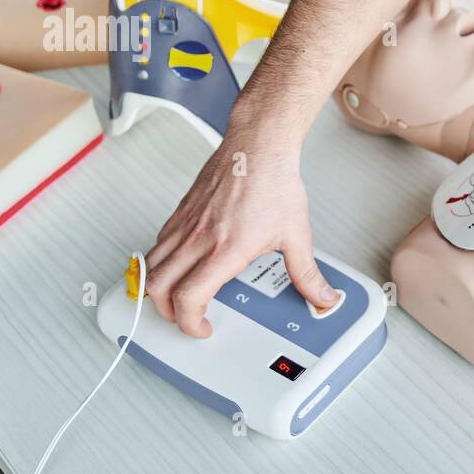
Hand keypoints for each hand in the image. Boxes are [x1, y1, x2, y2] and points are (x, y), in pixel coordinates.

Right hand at [144, 123, 338, 337]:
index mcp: (226, 249)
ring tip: (175, 298)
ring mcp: (185, 225)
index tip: (203, 328)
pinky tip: (178, 266)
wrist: (258, 146)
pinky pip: (157, 245)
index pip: (189, 298)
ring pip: (150, 266)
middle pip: (158, 288)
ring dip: (157, 289)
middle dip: (166, 313)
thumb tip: (322, 297)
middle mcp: (199, 239)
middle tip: (186, 318)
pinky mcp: (180, 213)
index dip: (190, 323)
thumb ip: (308, 273)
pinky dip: (159, 263)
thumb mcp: (296, 234)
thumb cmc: (273, 182)